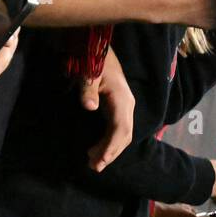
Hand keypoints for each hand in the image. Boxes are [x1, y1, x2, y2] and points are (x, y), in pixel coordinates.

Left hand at [80, 47, 134, 171]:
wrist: (99, 50)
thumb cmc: (93, 61)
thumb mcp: (89, 74)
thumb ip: (88, 90)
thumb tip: (90, 107)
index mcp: (122, 100)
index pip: (121, 129)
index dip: (111, 146)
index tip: (100, 159)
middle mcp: (127, 106)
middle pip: (124, 136)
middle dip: (111, 152)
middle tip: (94, 167)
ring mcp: (124, 107)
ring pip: (122, 134)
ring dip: (109, 149)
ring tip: (93, 162)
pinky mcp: (118, 108)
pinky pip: (117, 129)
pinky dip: (109, 141)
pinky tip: (97, 148)